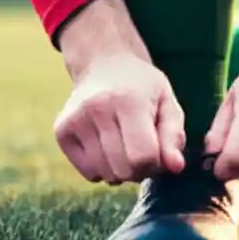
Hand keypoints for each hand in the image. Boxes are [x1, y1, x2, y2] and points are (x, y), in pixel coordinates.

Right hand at [53, 0, 185, 182]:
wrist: (104, 65)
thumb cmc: (142, 87)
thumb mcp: (167, 102)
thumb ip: (173, 136)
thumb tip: (176, 167)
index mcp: (129, 100)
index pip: (143, 156)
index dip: (156, 163)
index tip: (158, 151)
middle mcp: (97, 109)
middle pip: (124, 169)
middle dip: (140, 169)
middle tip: (143, 150)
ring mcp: (75, 120)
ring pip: (105, 174)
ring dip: (121, 171)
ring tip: (126, 147)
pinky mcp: (61, 131)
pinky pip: (88, 173)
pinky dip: (102, 169)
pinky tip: (108, 148)